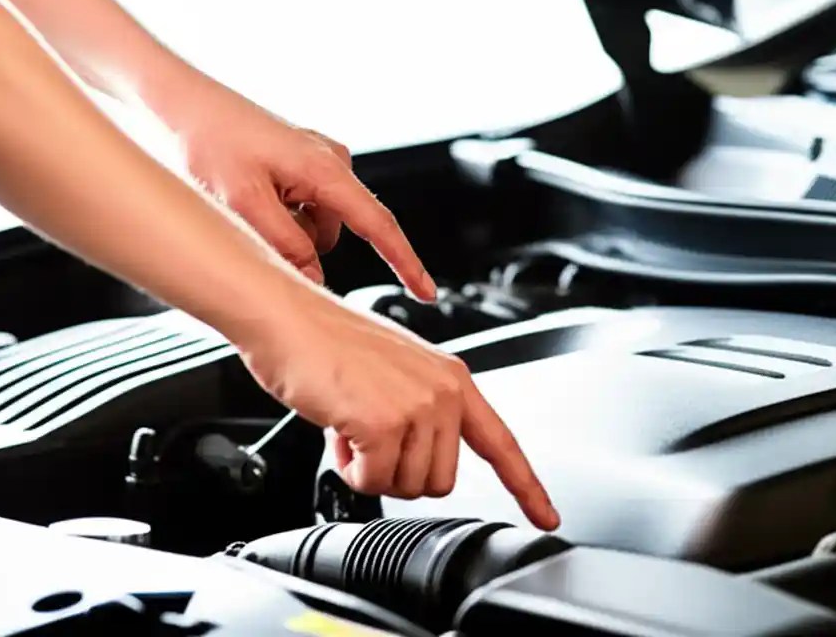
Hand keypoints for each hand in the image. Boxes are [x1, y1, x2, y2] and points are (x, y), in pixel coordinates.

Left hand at [176, 86, 433, 297]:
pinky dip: (277, 213)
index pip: (378, 226)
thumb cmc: (203, 139)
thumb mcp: (242, 203)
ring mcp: (315, 160)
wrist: (174, 100)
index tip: (425, 292)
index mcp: (325, 168)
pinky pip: (301, 207)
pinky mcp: (298, 163)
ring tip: (240, 201)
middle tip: (250, 229)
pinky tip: (244, 192)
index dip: (405, 263)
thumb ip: (285, 246)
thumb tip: (315, 279)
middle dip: (300, 244)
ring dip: (283, 229)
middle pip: (334, 233)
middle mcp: (330, 160)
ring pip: (314, 225)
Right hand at [234, 285, 559, 530]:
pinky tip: (338, 430)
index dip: (526, 486)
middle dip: (397, 473)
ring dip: (370, 470)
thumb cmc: (327, 345)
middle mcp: (444, 392)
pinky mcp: (385, 424)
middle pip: (440, 483)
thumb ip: (422, 415)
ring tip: (350, 425)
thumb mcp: (395, 376)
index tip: (547, 516)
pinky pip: (373, 483)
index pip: (502, 443)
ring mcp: (419, 407)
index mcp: (452, 379)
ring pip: (407, 487)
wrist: (288, 319)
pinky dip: (349, 470)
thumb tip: (418, 465)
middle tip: (366, 435)